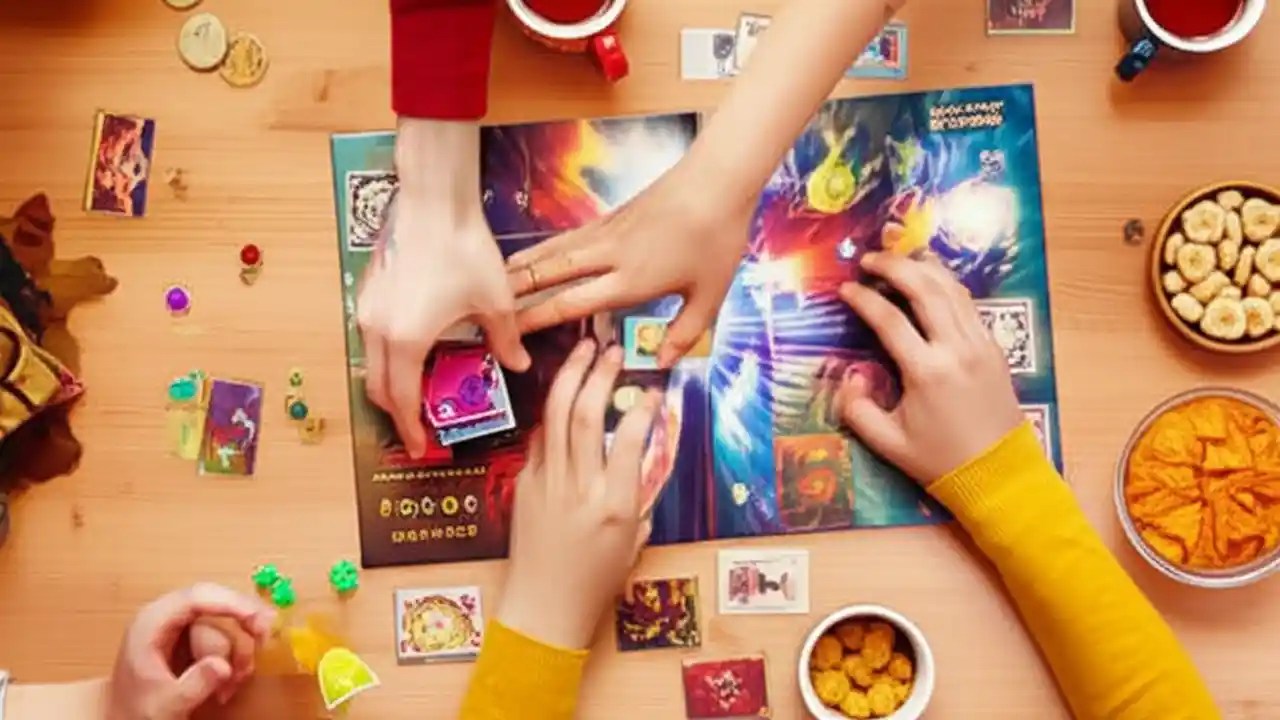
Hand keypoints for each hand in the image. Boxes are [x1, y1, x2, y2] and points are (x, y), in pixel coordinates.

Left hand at [105, 584, 274, 719]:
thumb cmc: (136, 712)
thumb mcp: (164, 705)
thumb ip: (193, 685)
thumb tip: (222, 665)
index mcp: (151, 623)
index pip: (195, 598)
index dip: (230, 603)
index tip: (258, 619)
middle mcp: (166, 617)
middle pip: (216, 605)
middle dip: (242, 625)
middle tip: (265, 639)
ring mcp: (180, 628)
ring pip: (223, 628)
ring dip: (234, 656)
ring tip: (229, 687)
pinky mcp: (191, 640)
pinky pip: (223, 639)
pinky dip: (231, 661)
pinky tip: (225, 685)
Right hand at [357, 194, 530, 458]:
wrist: (433, 200)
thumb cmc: (462, 247)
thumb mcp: (495, 301)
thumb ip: (506, 339)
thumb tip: (518, 363)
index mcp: (407, 340)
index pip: (404, 400)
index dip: (412, 428)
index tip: (420, 447)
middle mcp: (378, 328)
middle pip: (380, 387)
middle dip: (398, 412)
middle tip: (419, 426)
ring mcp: (369, 308)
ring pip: (373, 361)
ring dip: (392, 382)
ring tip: (420, 389)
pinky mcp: (369, 290)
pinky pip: (372, 336)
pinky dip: (388, 354)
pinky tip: (415, 348)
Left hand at [497, 339, 661, 648]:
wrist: (543, 607)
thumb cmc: (596, 579)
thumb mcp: (635, 539)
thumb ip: (641, 494)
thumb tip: (645, 452)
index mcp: (614, 504)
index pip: (631, 439)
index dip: (643, 406)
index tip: (653, 389)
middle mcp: (579, 488)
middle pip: (585, 414)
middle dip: (600, 373)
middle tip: (613, 350)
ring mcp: (547, 483)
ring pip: (555, 415)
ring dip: (571, 376)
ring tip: (585, 350)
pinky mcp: (525, 483)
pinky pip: (540, 436)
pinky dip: (553, 410)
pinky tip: (565, 393)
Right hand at [506, 170, 751, 367]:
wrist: (717, 181)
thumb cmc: (716, 239)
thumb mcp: (708, 296)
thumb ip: (683, 333)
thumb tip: (661, 364)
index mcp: (630, 281)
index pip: (569, 304)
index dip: (535, 321)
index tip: (510, 335)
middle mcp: (609, 257)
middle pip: (549, 275)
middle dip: (514, 294)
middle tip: (484, 309)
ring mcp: (606, 233)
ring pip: (552, 252)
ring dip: (521, 268)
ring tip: (493, 282)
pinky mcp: (610, 217)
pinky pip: (566, 238)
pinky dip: (542, 249)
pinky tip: (532, 255)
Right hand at [834, 253, 1023, 484]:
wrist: (998, 474)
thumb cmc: (939, 459)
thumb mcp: (887, 443)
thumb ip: (857, 409)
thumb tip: (848, 377)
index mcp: (927, 371)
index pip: (889, 319)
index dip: (863, 299)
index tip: (845, 289)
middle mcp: (956, 349)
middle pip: (925, 288)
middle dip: (894, 266)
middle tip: (869, 259)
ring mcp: (980, 343)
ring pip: (951, 289)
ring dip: (922, 267)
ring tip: (897, 259)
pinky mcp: (994, 347)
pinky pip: (968, 304)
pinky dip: (946, 284)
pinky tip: (930, 280)